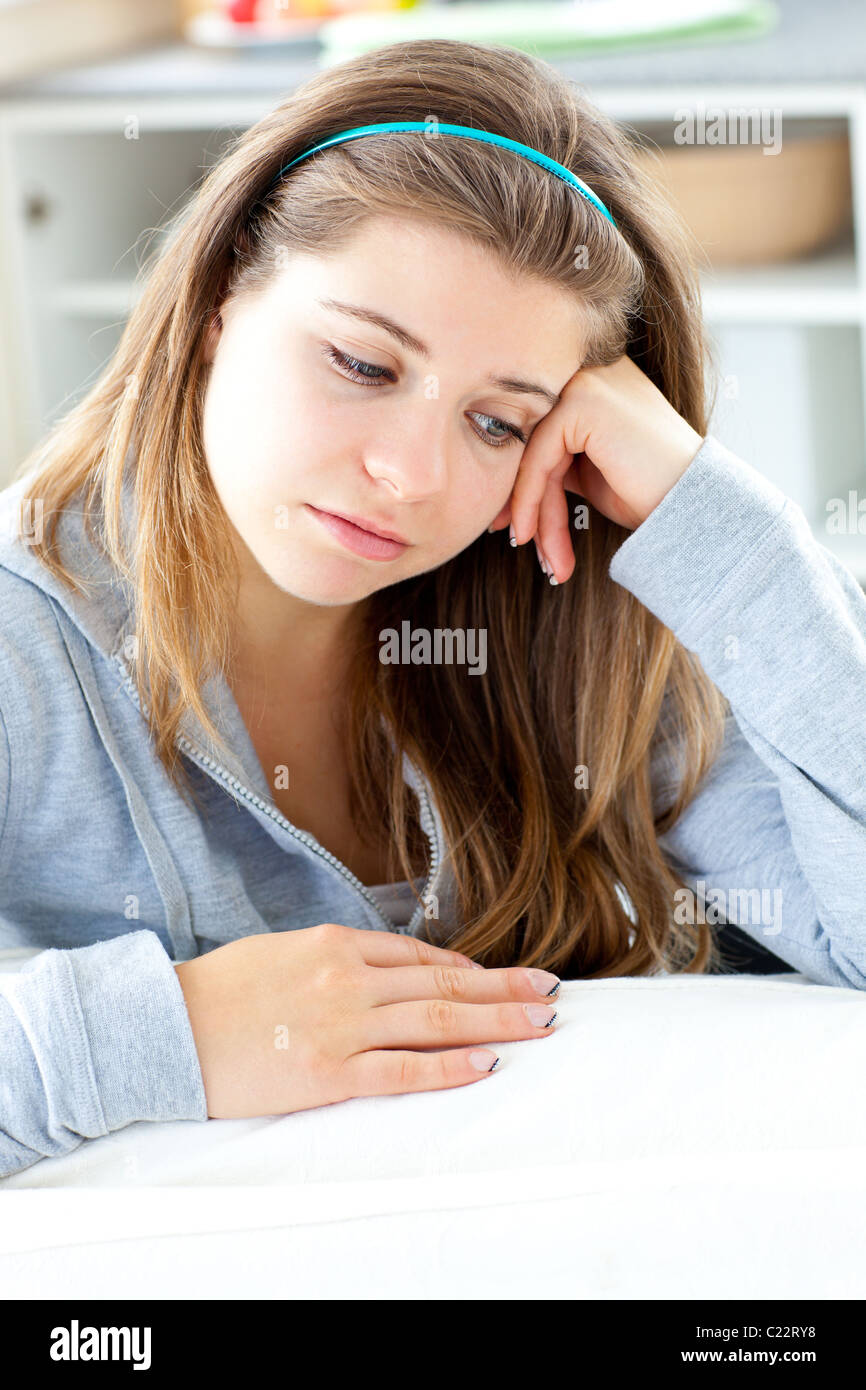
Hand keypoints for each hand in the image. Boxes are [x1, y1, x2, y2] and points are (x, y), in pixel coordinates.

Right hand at [174, 923, 559, 1117]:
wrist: (166, 1026)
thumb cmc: (222, 990)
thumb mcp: (286, 951)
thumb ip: (341, 958)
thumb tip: (395, 970)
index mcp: (338, 944)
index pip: (423, 957)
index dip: (473, 968)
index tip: (507, 976)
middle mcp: (349, 979)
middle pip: (445, 985)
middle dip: (505, 990)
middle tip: (552, 993)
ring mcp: (342, 1025)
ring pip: (437, 1022)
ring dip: (497, 1022)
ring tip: (540, 1024)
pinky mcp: (327, 1073)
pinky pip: (401, 1070)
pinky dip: (448, 1068)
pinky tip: (485, 1065)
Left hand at [488, 353, 703, 583]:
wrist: (695, 506)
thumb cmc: (648, 492)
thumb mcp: (588, 469)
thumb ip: (552, 457)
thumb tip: (500, 476)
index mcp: (595, 379)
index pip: (540, 428)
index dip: (523, 479)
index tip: (512, 523)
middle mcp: (592, 369)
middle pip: (533, 439)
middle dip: (523, 496)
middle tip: (517, 540)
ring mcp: (589, 380)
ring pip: (532, 452)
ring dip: (533, 509)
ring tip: (537, 554)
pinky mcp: (584, 401)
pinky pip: (537, 456)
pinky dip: (531, 499)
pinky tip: (532, 534)